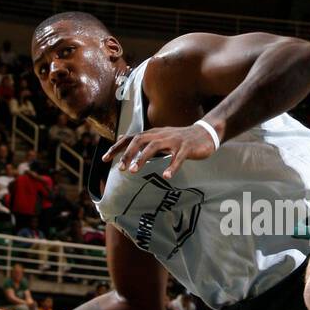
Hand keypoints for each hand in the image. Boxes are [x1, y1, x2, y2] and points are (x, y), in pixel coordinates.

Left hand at [102, 123, 217, 177]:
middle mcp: (161, 135)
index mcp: (153, 134)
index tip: (105, 159)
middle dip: (128, 154)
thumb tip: (121, 138)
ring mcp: (174, 140)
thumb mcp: (159, 136)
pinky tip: (166, 176)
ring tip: (133, 172)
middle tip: (120, 169)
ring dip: (142, 159)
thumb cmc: (180, 138)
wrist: (205, 133)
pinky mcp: (187, 147)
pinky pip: (178, 157)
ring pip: (154, 147)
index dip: (117, 148)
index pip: (131, 138)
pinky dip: (172, 166)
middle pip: (139, 140)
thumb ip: (141, 139)